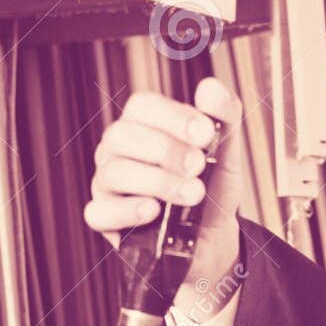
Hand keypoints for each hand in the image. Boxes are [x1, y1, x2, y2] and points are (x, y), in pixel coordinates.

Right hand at [84, 76, 244, 302]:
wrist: (213, 238)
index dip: (173, 116)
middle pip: (123, 136)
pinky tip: (154, 211)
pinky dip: (127, 211)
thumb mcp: (226, 152)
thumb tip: (210, 88)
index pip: (143, 106)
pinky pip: (100, 211)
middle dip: (165, 150)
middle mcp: (119, 150)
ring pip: (115, 172)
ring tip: (192, 193)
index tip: (205, 133)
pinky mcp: (105, 218)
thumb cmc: (211, 189)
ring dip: (157, 181)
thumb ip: (224, 117)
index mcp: (144, 126)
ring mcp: (108, 184)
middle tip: (199, 166)